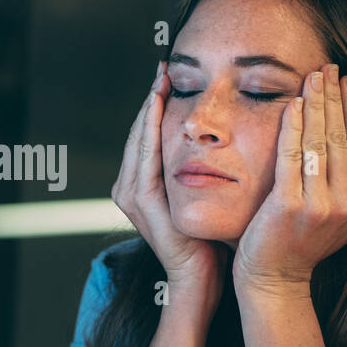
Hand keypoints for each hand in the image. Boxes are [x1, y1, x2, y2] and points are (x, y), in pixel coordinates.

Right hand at [112, 61, 228, 290]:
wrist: (200, 278)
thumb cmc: (207, 238)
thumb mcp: (198, 194)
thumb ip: (197, 167)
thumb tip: (217, 134)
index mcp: (140, 184)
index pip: (146, 134)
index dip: (155, 104)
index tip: (168, 75)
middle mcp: (128, 187)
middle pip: (138, 131)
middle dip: (150, 98)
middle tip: (162, 67)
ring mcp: (131, 194)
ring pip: (138, 138)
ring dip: (148, 106)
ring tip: (159, 79)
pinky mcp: (141, 201)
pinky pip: (145, 154)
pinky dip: (149, 127)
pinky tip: (158, 106)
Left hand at [231, 64, 346, 292]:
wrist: (276, 279)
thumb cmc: (307, 248)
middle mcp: (346, 202)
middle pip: (342, 138)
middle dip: (336, 98)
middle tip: (330, 68)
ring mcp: (319, 204)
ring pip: (320, 142)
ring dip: (318, 104)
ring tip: (314, 76)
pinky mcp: (289, 204)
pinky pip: (292, 156)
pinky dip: (294, 127)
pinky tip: (295, 104)